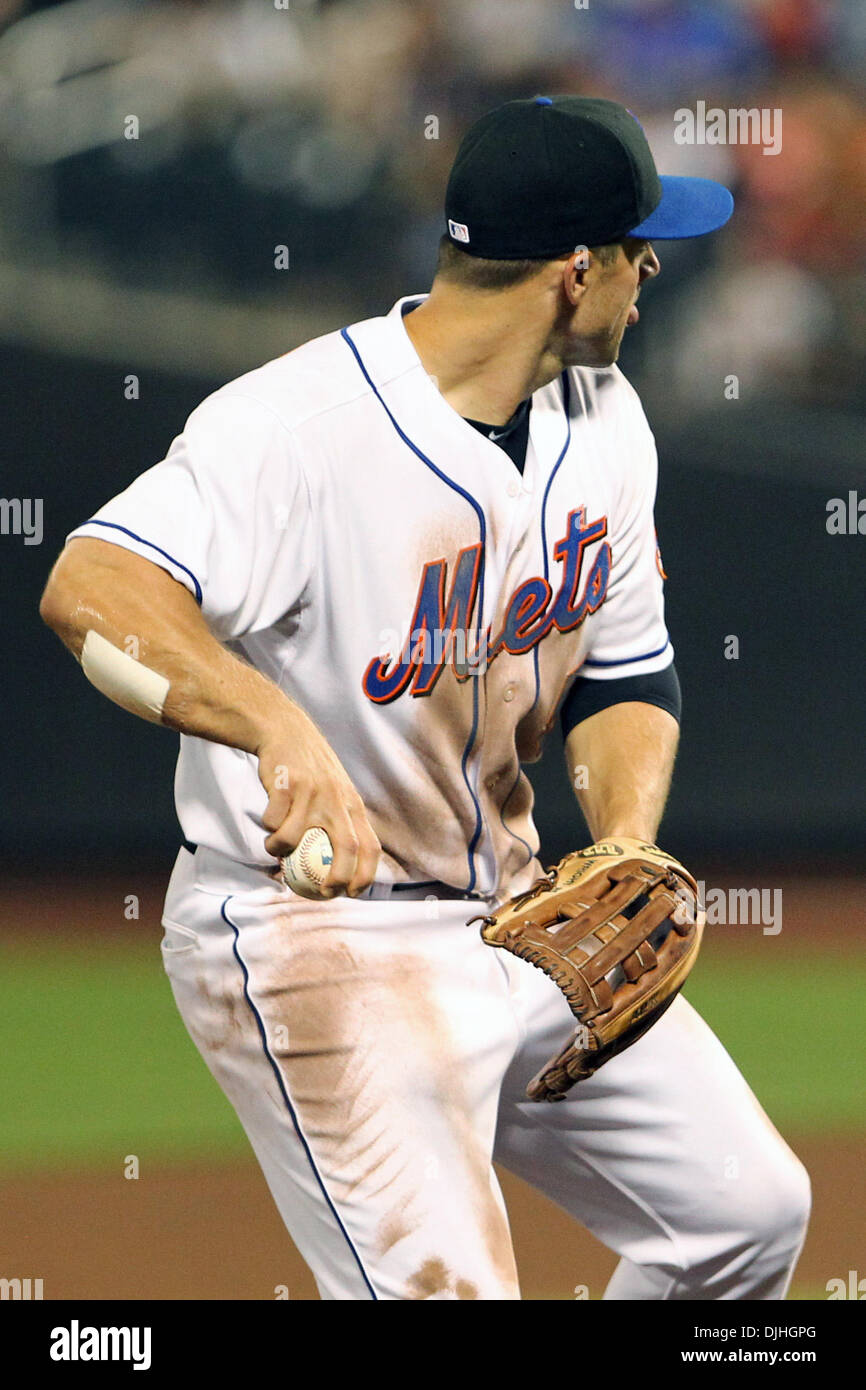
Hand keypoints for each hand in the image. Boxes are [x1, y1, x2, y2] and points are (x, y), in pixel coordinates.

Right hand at [255, 707, 380, 897]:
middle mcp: (336, 799)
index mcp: (353, 803)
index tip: (353, 893)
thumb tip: (333, 867)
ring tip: (275, 849)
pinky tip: (267, 821)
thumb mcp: (335, 790)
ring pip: (294, 838)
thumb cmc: (309, 770)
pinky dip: (268, 828)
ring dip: (281, 851)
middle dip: (337, 878)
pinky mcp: (285, 785)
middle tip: (321, 892)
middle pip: (346, 848)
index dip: (365, 875)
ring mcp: (311, 792)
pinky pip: (272, 821)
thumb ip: (339, 821)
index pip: (370, 845)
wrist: (284, 731)